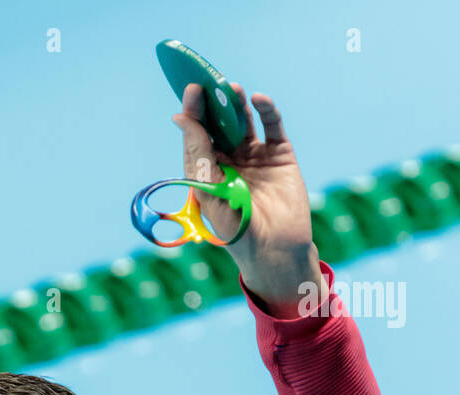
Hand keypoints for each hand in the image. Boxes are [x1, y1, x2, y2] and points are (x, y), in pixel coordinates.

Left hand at [171, 83, 324, 317]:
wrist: (273, 248)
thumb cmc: (234, 227)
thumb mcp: (209, 189)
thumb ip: (197, 152)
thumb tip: (180, 118)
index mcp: (205, 171)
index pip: (195, 135)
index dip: (193, 113)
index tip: (191, 91)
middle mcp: (228, 160)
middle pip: (218, 123)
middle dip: (213, 103)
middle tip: (209, 80)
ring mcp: (254, 155)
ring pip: (243, 121)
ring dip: (236, 103)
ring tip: (231, 87)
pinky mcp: (279, 154)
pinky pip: (272, 126)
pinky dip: (266, 111)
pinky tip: (258, 99)